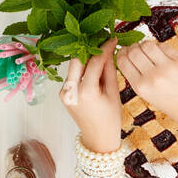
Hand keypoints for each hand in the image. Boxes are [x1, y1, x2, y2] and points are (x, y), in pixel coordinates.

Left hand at [61, 39, 122, 153]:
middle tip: (101, 38)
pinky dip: (82, 69)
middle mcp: (71, 91)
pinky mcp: (63, 94)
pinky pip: (72, 76)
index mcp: (86, 92)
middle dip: (89, 47)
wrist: (98, 139)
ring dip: (85, 57)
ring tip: (98, 50)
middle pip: (77, 59)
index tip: (112, 38)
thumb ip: (109, 69)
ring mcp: (64, 93)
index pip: (94, 62)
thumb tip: (108, 50)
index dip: (104, 48)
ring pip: (73, 66)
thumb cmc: (110, 119)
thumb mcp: (114, 93)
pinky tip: (92, 65)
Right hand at [116, 38, 177, 133]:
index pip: (123, 62)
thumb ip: (138, 77)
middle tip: (135, 49)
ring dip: (145, 45)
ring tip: (148, 50)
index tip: (124, 52)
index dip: (122, 54)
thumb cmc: (173, 104)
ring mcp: (168, 67)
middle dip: (132, 48)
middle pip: (134, 51)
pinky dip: (160, 47)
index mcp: (141, 88)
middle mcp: (153, 77)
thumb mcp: (149, 96)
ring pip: (148, 45)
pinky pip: (164, 46)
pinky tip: (161, 52)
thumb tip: (128, 54)